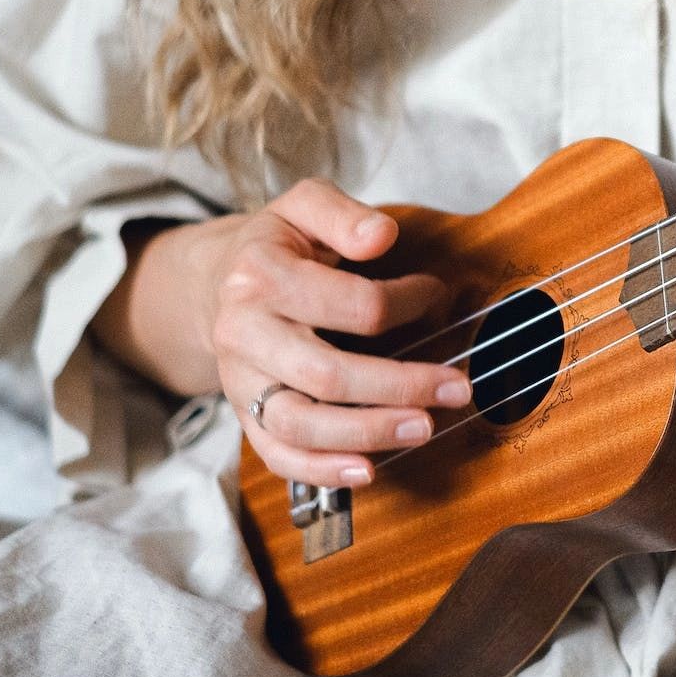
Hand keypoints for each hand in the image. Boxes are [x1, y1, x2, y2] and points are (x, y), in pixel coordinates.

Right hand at [91, 178, 470, 487]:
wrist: (218, 282)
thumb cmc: (278, 245)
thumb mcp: (304, 206)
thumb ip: (343, 215)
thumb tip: (382, 236)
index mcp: (259, 275)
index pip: (349, 302)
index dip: (405, 303)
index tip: (436, 293)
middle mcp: (243, 333)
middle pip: (325, 373)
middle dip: (399, 386)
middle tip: (457, 388)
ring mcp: (240, 381)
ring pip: (301, 423)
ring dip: (368, 432)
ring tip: (424, 428)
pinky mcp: (244, 416)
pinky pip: (278, 455)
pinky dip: (322, 470)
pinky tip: (368, 470)